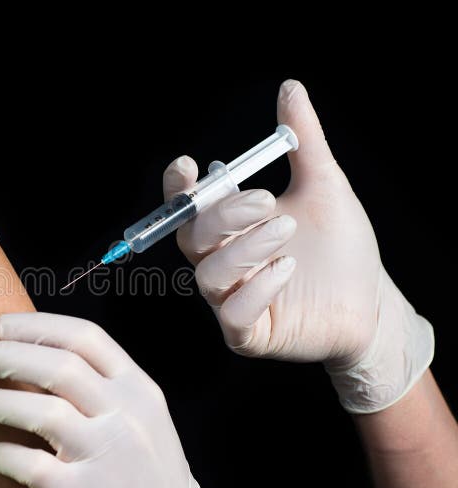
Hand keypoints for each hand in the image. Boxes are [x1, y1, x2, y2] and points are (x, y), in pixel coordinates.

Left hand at [0, 312, 258, 487]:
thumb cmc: (148, 470)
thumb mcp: (141, 415)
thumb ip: (103, 384)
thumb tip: (36, 350)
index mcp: (139, 389)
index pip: (85, 337)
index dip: (35, 326)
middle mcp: (126, 417)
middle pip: (58, 366)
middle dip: (5, 355)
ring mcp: (107, 455)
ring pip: (42, 412)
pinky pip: (32, 465)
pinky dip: (3, 454)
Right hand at [164, 80, 432, 412]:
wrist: (372, 300)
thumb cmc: (342, 247)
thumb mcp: (325, 186)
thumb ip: (304, 141)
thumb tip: (290, 89)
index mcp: (231, 228)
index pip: (188, 208)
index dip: (179, 189)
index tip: (189, 166)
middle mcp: (223, 261)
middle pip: (193, 237)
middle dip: (222, 215)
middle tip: (265, 199)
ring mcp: (232, 299)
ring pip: (208, 275)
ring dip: (244, 249)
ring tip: (288, 231)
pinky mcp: (250, 333)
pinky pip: (233, 315)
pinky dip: (255, 291)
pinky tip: (287, 271)